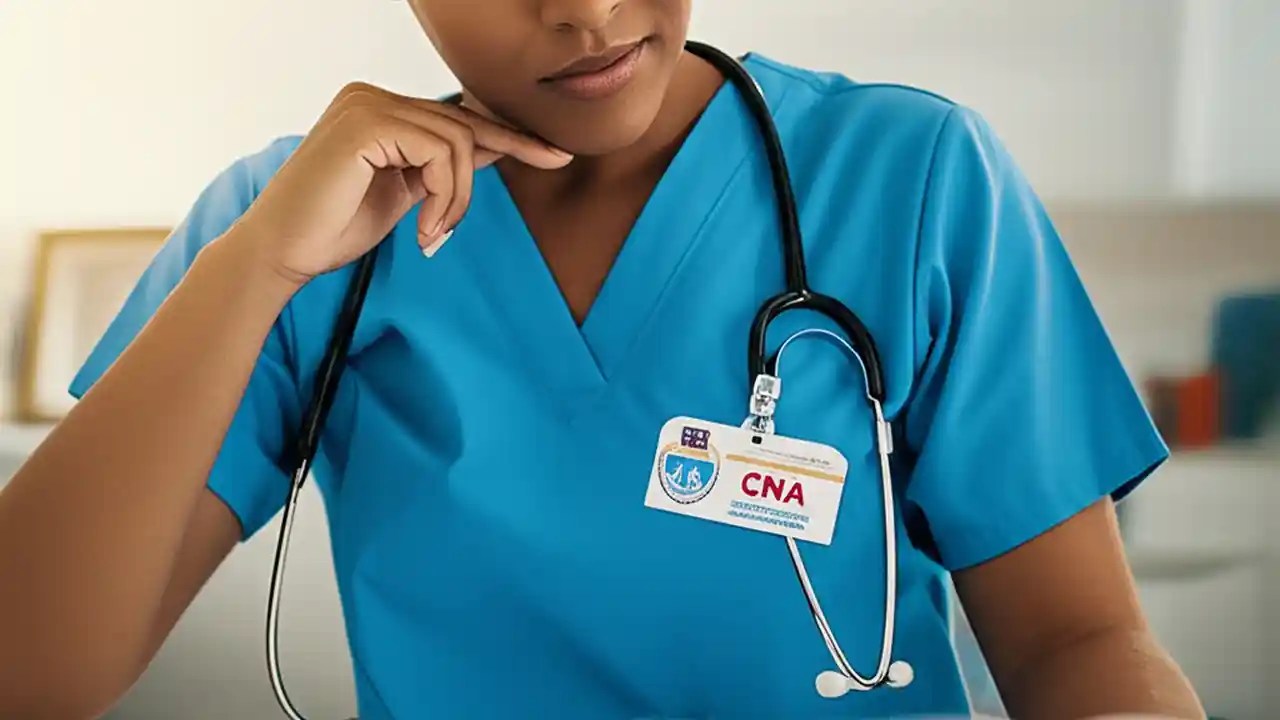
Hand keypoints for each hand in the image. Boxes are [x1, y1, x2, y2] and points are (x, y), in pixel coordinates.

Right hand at [231, 82, 572, 284]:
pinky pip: (440, 153)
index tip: (556, 155)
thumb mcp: (404, 193)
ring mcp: (367, 104)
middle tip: (484, 208)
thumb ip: (440, 167)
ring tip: (434, 234)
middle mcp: (371, 96)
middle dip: (489, 170)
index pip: (457, 118)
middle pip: (465, 126)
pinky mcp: (366, 123)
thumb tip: (492, 148)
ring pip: (457, 142)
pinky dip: (446, 196)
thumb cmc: (331, 229)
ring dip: (458, 198)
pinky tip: (424, 230)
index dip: (511, 138)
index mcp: (378, 109)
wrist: (281, 254)